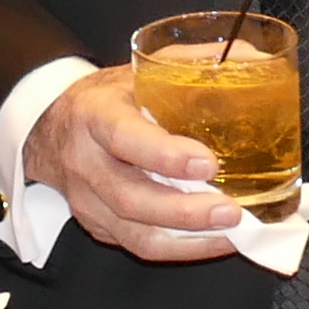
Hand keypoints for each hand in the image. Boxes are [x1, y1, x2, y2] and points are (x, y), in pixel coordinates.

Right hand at [27, 67, 245, 260]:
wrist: (52, 129)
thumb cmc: (106, 99)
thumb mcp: (139, 72)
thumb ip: (191, 66)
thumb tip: (256, 60)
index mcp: (95, 115)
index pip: (124, 137)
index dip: (164, 155)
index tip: (207, 163)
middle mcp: (86, 163)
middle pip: (130, 198)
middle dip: (185, 211)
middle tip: (231, 211)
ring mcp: (88, 201)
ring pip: (136, 234)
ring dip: (189, 240)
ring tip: (232, 234)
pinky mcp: (99, 226)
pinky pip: (141, 246)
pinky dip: (183, 248)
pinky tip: (216, 240)